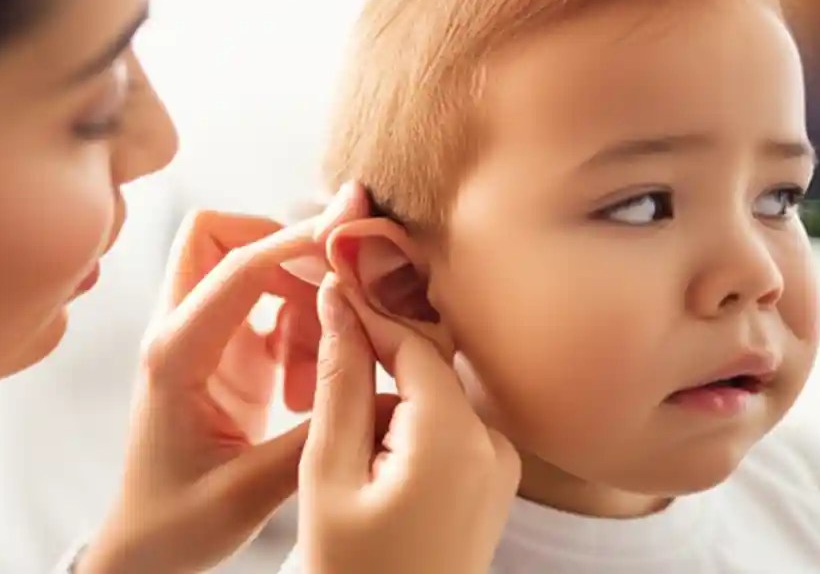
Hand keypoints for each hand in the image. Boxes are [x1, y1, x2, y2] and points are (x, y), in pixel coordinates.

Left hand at [80, 185, 369, 573]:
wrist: (145, 548)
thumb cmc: (177, 524)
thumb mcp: (247, 493)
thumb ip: (313, 439)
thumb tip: (385, 396)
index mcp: (173, 356)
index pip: (234, 268)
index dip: (295, 245)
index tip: (350, 244)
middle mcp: (178, 333)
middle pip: (219, 235)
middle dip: (282, 243)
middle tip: (338, 290)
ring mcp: (201, 338)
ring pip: (249, 266)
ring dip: (299, 297)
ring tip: (320, 370)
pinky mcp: (224, 355)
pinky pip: (269, 307)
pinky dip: (300, 327)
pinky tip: (308, 385)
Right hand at [298, 275, 519, 573]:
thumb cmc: (351, 573)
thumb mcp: (329, 474)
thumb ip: (339, 381)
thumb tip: (338, 302)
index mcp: (457, 440)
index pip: (412, 343)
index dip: (366, 309)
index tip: (326, 276)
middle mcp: (494, 447)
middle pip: (427, 369)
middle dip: (373, 353)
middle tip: (321, 329)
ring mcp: (499, 470)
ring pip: (432, 399)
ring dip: (384, 399)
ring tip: (336, 432)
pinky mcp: (490, 486)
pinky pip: (444, 431)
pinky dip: (402, 429)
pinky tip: (363, 458)